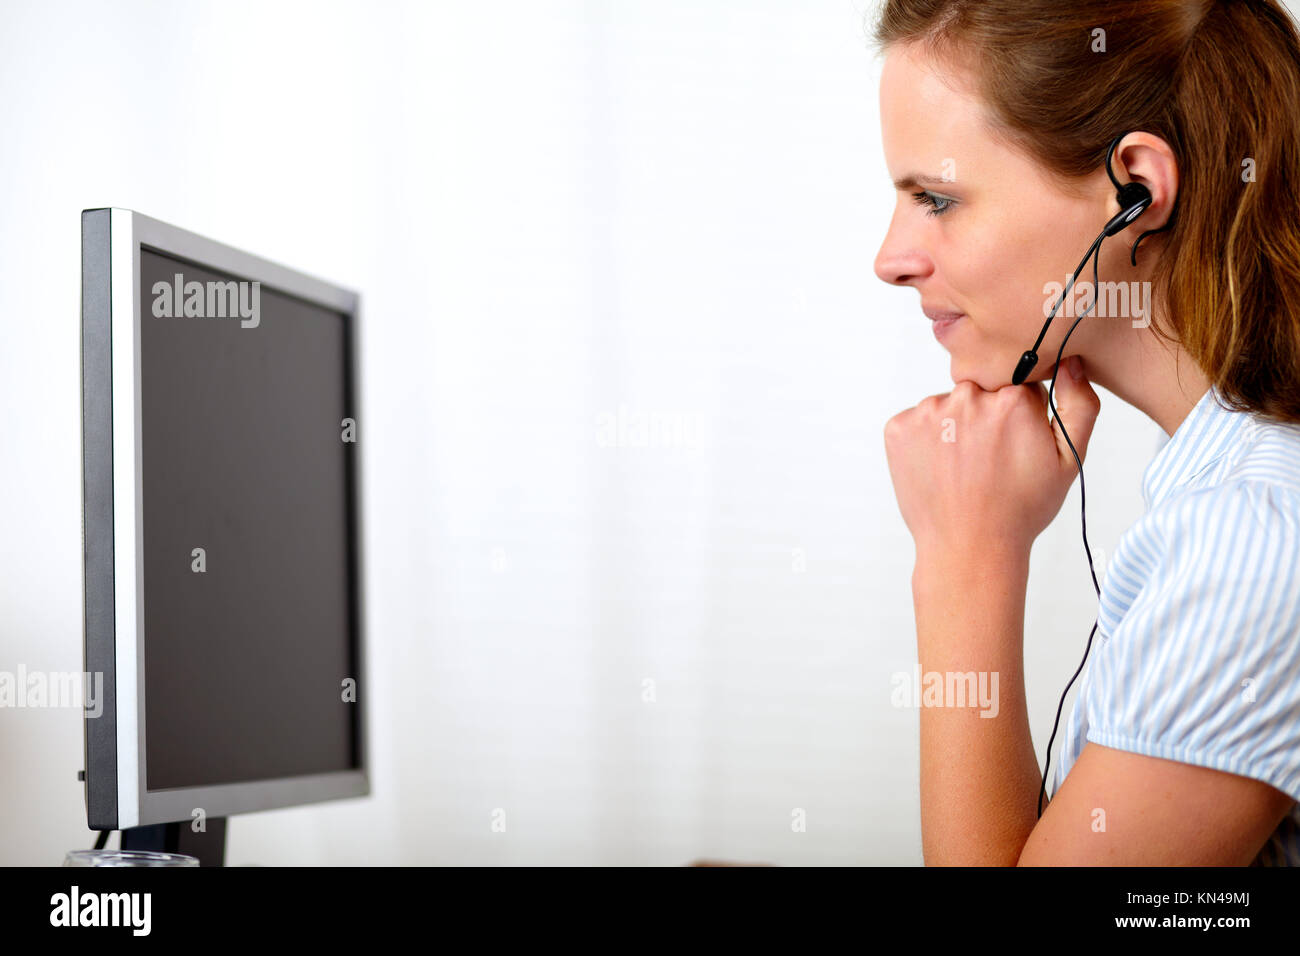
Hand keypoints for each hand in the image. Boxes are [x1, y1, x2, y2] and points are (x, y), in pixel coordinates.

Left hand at [882, 356, 1100, 558]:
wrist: (968, 549)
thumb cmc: (1021, 509)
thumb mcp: (1067, 461)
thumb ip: (1079, 405)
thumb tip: (1069, 360)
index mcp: (1012, 400)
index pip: (1017, 383)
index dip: (1019, 414)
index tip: (1015, 442)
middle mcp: (967, 397)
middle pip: (980, 390)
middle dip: (986, 416)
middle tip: (988, 460)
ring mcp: (928, 412)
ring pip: (947, 406)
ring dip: (954, 427)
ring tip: (962, 469)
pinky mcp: (898, 428)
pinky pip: (916, 421)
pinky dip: (925, 440)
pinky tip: (939, 469)